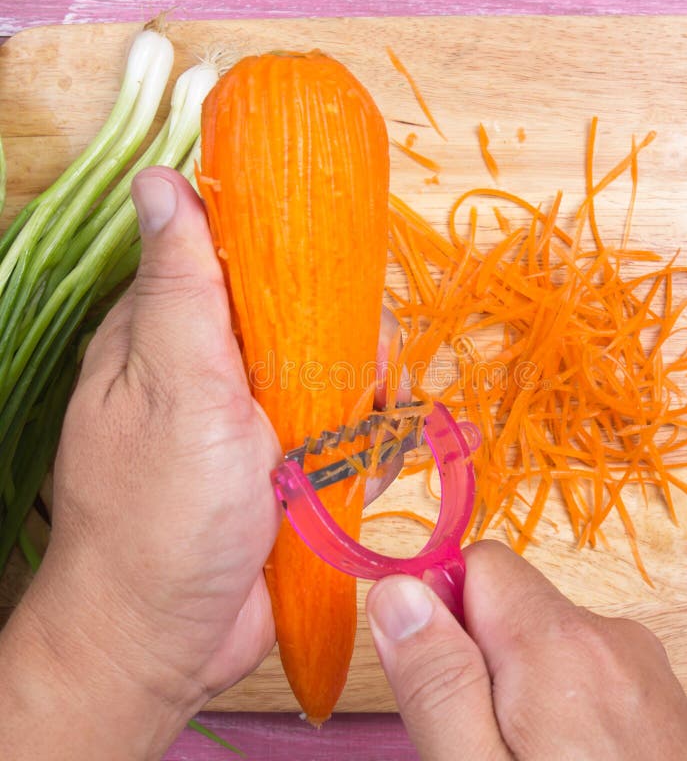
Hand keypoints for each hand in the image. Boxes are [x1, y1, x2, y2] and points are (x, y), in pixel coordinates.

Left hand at [0, 166, 405, 759]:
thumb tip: (159, 180)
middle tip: (378, 360)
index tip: (338, 261)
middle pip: (293, 326)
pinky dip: (364, 447)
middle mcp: (206, 377)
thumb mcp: (175, 385)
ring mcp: (247, 430)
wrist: (169, 642)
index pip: (232, 264)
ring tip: (391, 413)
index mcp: (167, 338)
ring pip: (324, 384)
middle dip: (345, 337)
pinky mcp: (280, 477)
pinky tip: (385, 455)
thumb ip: (181, 286)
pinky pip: (334, 443)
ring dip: (366, 395)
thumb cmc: (163, 510)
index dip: (289, 254)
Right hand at [366, 541, 686, 760]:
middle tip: (483, 744)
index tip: (443, 683)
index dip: (442, 612)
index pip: (479, 562)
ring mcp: (642, 664)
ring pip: (545, 638)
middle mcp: (609, 635)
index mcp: (559, 642)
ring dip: (518, 685)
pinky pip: (584, 667)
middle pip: (510, 603)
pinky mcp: (658, 694)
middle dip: (478, 658)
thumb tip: (395, 589)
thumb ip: (435, 679)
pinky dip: (560, 702)